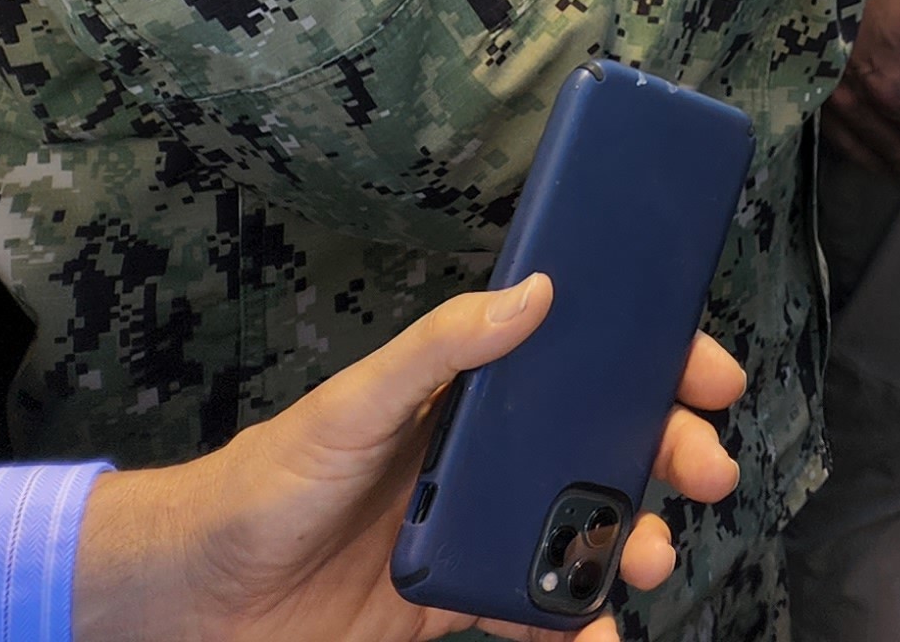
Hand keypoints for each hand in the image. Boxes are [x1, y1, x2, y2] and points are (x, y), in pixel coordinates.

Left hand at [69, 280, 741, 641]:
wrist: (189, 601)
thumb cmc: (261, 483)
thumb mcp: (350, 405)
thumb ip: (438, 349)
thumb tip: (535, 292)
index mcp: (470, 398)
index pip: (584, 363)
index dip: (656, 363)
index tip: (710, 375)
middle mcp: (488, 460)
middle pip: (606, 447)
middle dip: (669, 456)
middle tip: (706, 474)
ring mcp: (479, 534)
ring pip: (585, 529)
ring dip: (632, 541)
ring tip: (648, 558)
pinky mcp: (457, 609)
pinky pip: (535, 614)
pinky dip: (575, 625)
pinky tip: (595, 632)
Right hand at [819, 0, 899, 184]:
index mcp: (885, 81)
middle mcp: (853, 97)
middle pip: (881, 134)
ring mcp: (823, 95)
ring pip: (850, 137)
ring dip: (869, 157)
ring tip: (885, 171)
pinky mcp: (801, 87)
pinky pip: (821, 127)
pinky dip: (838, 143)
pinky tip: (845, 147)